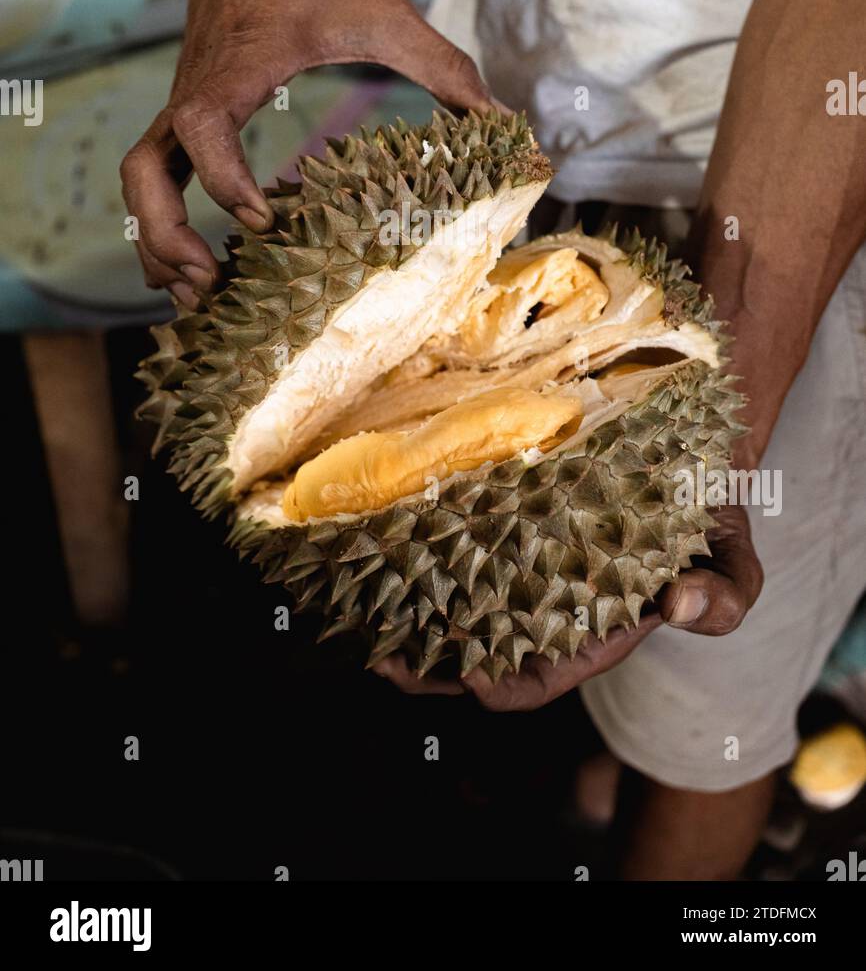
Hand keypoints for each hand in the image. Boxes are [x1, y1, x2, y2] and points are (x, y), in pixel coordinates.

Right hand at [120, 0, 496, 303]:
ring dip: (155, 238)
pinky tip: (196, 264)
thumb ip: (443, 65)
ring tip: (196, 290)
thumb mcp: (385, 12)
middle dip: (165, 232)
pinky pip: (155, 174)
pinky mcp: (185, 115)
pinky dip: (162, 222)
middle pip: (142, 170)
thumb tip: (502, 119)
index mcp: (236, 67)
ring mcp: (181, 105)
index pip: (202, 127)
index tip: (263, 220)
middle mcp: (194, 91)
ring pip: (138, 179)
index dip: (223, 180)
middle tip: (210, 280)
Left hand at [374, 503, 762, 710]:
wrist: (687, 439)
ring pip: (447, 603)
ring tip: (356, 602)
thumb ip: (726, 594)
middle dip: (424, 662)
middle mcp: (544, 606)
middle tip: (378, 649)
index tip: (469, 677)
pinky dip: (412, 552)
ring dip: (402, 610)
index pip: (536, 679)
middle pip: (472, 654)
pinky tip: (378, 540)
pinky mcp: (496, 518)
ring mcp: (515, 563)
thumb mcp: (732, 553)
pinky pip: (447, 547)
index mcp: (593, 632)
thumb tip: (682, 609)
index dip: (498, 685)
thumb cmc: (706, 507)